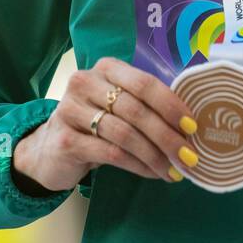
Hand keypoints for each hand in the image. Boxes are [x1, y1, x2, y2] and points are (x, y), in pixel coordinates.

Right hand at [11, 57, 199, 190]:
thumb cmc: (94, 125)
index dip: (171, 105)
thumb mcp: (118, 107)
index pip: (145, 83)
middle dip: (167, 136)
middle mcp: (86, 83)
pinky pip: (111, 154)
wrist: (49, 150)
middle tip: (188, 156)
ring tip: (173, 170)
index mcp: (107, 69)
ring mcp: (71, 110)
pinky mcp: (65, 139)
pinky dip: (137, 166)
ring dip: (154, 155)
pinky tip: (152, 173)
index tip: (193, 126)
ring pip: (124, 134)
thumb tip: (190, 126)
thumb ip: (146, 106)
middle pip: (136, 110)